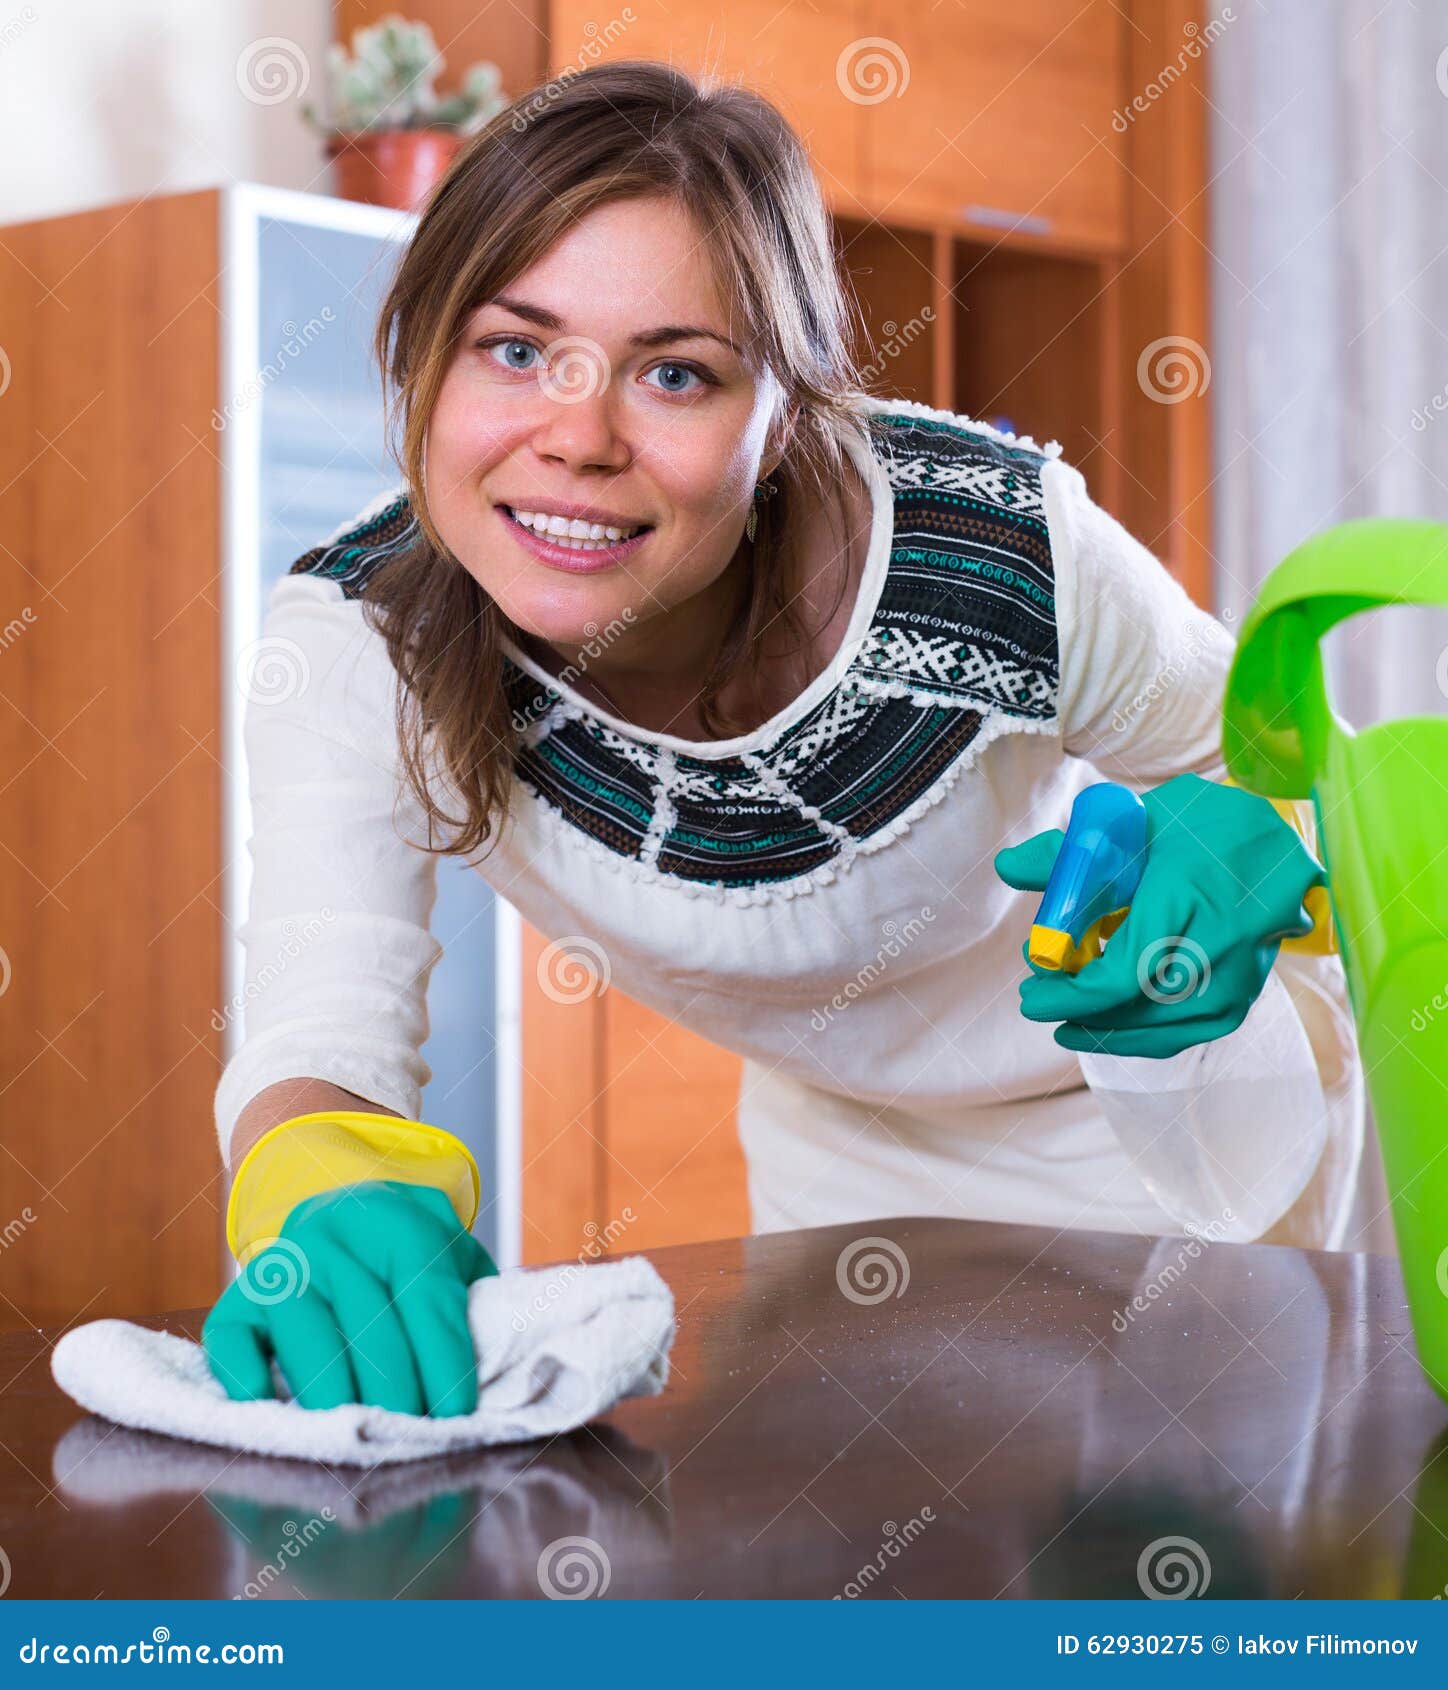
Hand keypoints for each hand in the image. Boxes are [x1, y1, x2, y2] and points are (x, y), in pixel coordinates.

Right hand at [203, 1179, 496, 1416]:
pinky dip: (245, 1375)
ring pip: (305, 1330)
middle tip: (413, 1433)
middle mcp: (332, 1233)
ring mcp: (282, 1262)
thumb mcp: (450, 1253)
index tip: (456, 1412)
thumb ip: (472, 1298)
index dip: (444, 1357)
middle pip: (368, 1319)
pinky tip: (271, 1407)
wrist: (340, 1215)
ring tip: (359, 1432)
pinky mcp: (240, 1297)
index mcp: (397, 1218)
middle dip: (396, 1386)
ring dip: (334, 1389)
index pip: (426, 1292)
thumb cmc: (407, 1255)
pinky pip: (232, 1337)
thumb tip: (495, 1366)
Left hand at [994, 773, 1322, 1057]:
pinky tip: (1105, 1028)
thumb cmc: (1199, 826)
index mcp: (1188, 898)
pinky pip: (1182, 1034)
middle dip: (1076, 1012)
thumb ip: (1068, 853)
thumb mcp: (1134, 826)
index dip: (1071, 996)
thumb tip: (1007, 867)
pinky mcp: (1242, 999)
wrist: (1278, 843)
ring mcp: (1237, 978)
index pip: (1122, 975)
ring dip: (1103, 1030)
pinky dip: (1140, 1036)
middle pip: (1134, 1008)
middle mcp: (1220, 945)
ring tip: (1062, 1018)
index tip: (1030, 994)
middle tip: (1034, 1000)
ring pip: (1158, 1029)